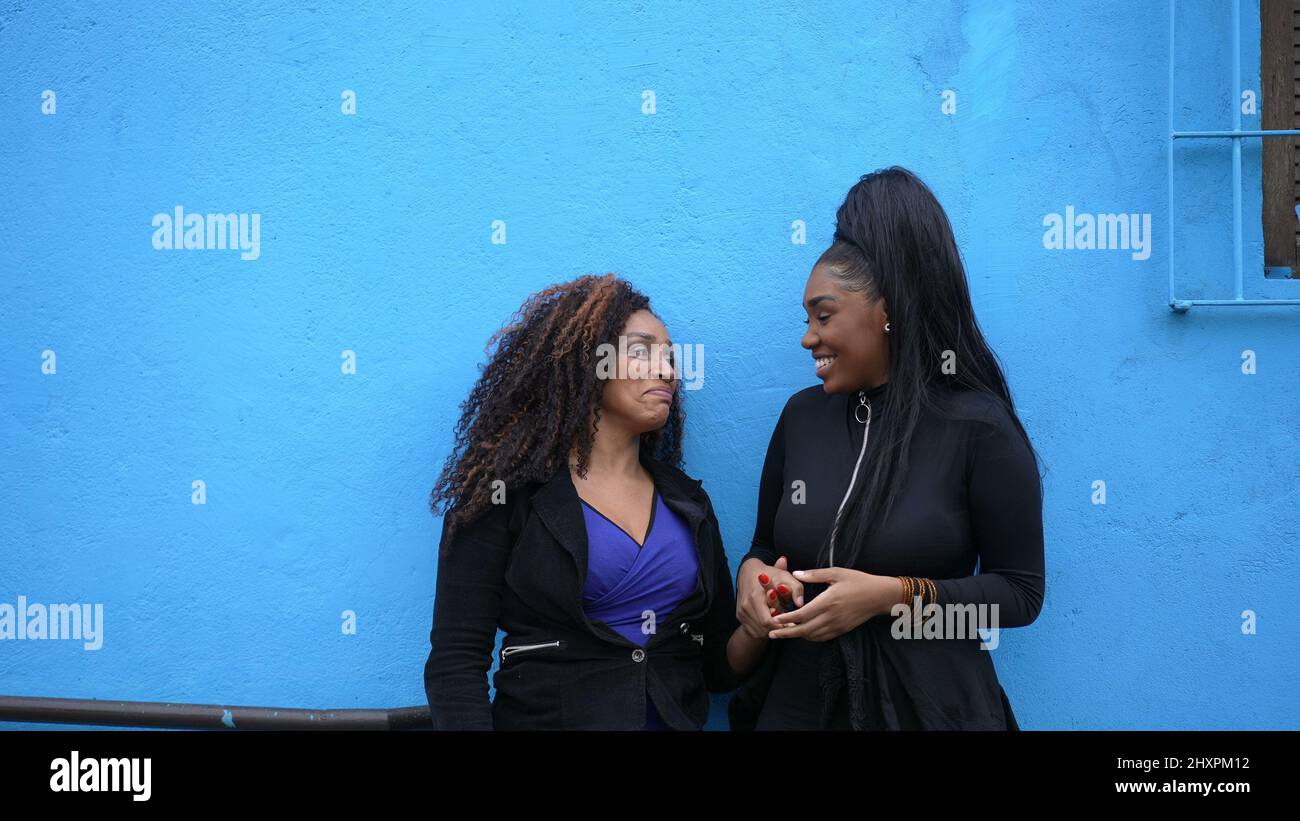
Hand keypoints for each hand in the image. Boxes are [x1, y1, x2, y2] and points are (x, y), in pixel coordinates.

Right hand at [736, 556, 802, 638]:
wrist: (748, 573)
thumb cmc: (770, 575)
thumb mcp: (785, 577)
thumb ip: (795, 588)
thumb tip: (800, 603)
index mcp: (755, 596)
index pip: (768, 621)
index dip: (781, 625)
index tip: (791, 624)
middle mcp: (745, 605)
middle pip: (764, 628)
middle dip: (777, 627)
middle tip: (787, 623)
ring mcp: (741, 612)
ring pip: (759, 631)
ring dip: (770, 629)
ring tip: (778, 619)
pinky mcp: (739, 616)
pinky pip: (753, 630)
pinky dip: (763, 629)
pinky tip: (770, 619)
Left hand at [767, 568, 896, 641]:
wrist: (880, 596)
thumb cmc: (858, 581)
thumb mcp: (836, 573)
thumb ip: (814, 575)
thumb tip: (795, 574)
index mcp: (828, 601)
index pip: (802, 614)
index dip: (786, 619)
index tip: (774, 619)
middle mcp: (831, 617)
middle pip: (804, 630)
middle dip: (786, 633)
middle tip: (772, 634)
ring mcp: (837, 626)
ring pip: (812, 636)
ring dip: (797, 636)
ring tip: (784, 633)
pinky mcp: (843, 630)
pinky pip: (823, 637)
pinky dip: (810, 637)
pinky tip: (803, 633)